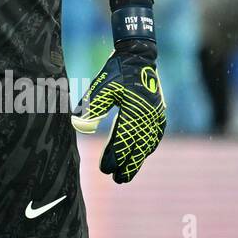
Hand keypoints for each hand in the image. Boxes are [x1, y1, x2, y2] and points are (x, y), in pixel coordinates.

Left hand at [71, 0, 166, 182]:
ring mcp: (157, 116)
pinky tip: (141, 154)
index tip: (105, 170)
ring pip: (147, 144)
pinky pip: (154, 136)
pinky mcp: (159, 113)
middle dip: (128, 165)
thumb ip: (92, 107)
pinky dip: (147, 148)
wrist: (138, 57)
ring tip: (128, 173)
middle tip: (118, 180)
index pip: (123, 141)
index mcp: (135, 112)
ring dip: (138, 160)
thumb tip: (78, 125)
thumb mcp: (102, 87)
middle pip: (138, 148)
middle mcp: (149, 117)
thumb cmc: (116, 71)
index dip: (114, 157)